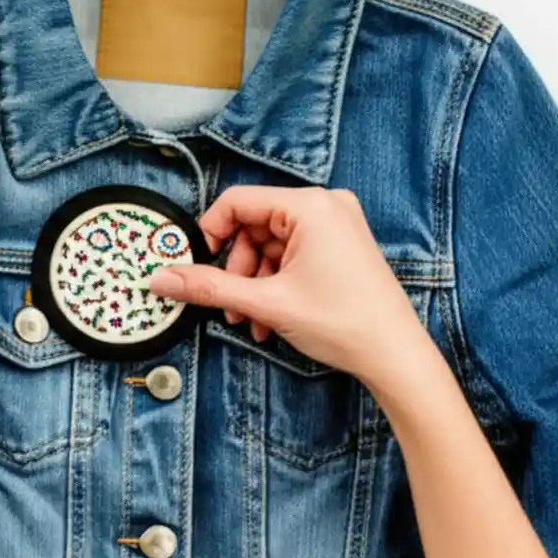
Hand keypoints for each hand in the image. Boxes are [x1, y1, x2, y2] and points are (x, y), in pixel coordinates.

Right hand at [150, 186, 435, 387]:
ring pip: (270, 246)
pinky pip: (292, 255)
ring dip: (253, 284)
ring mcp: (336, 225)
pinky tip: (269, 318)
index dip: (209, 234)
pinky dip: (275, 284)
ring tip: (250, 320)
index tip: (195, 267)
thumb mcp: (266, 303)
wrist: (395, 355)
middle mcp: (325, 206)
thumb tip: (161, 278)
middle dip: (235, 270)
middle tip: (227, 306)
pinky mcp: (341, 246)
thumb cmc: (343, 322)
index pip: (237, 202)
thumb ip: (209, 287)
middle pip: (253, 226)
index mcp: (309, 205)